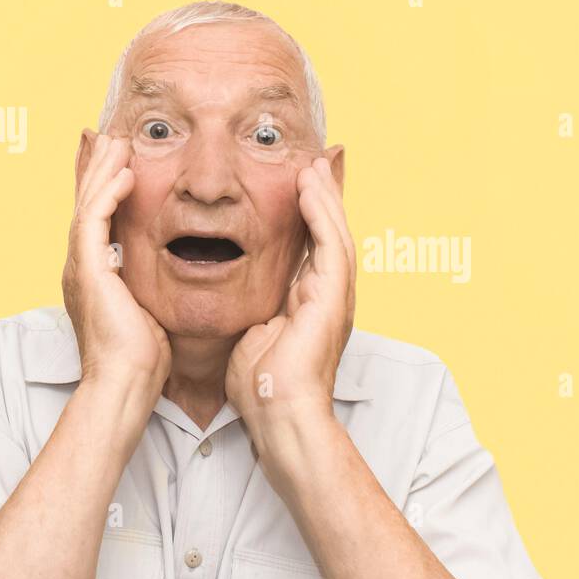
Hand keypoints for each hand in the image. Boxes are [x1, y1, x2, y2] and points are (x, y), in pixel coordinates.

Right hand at [63, 130, 170, 397]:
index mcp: (95, 275)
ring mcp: (81, 268)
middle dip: (96, 169)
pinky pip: (94, 220)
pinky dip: (107, 194)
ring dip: (102, 170)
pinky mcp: (89, 271)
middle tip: (107, 136)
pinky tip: (124, 173)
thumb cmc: (144, 360)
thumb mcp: (150, 310)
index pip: (97, 220)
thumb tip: (174, 273)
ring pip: (88, 204)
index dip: (104, 188)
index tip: (116, 161)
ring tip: (116, 141)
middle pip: (87, 204)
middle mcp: (82, 267)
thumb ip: (151, 287)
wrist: (125, 384)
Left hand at [226, 151, 353, 476]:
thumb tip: (242, 303)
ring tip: (313, 166)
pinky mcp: (333, 297)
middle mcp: (329, 296)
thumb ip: (255, 312)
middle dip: (323, 198)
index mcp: (310, 303)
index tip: (296, 187)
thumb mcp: (254, 335)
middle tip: (314, 164)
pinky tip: (311, 189)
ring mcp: (336, 296)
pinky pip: (331, 244)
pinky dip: (322, 214)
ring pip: (336, 232)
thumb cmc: (263, 388)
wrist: (279, 414)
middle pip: (330, 234)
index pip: (311, 248)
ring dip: (325, 197)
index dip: (307, 217)